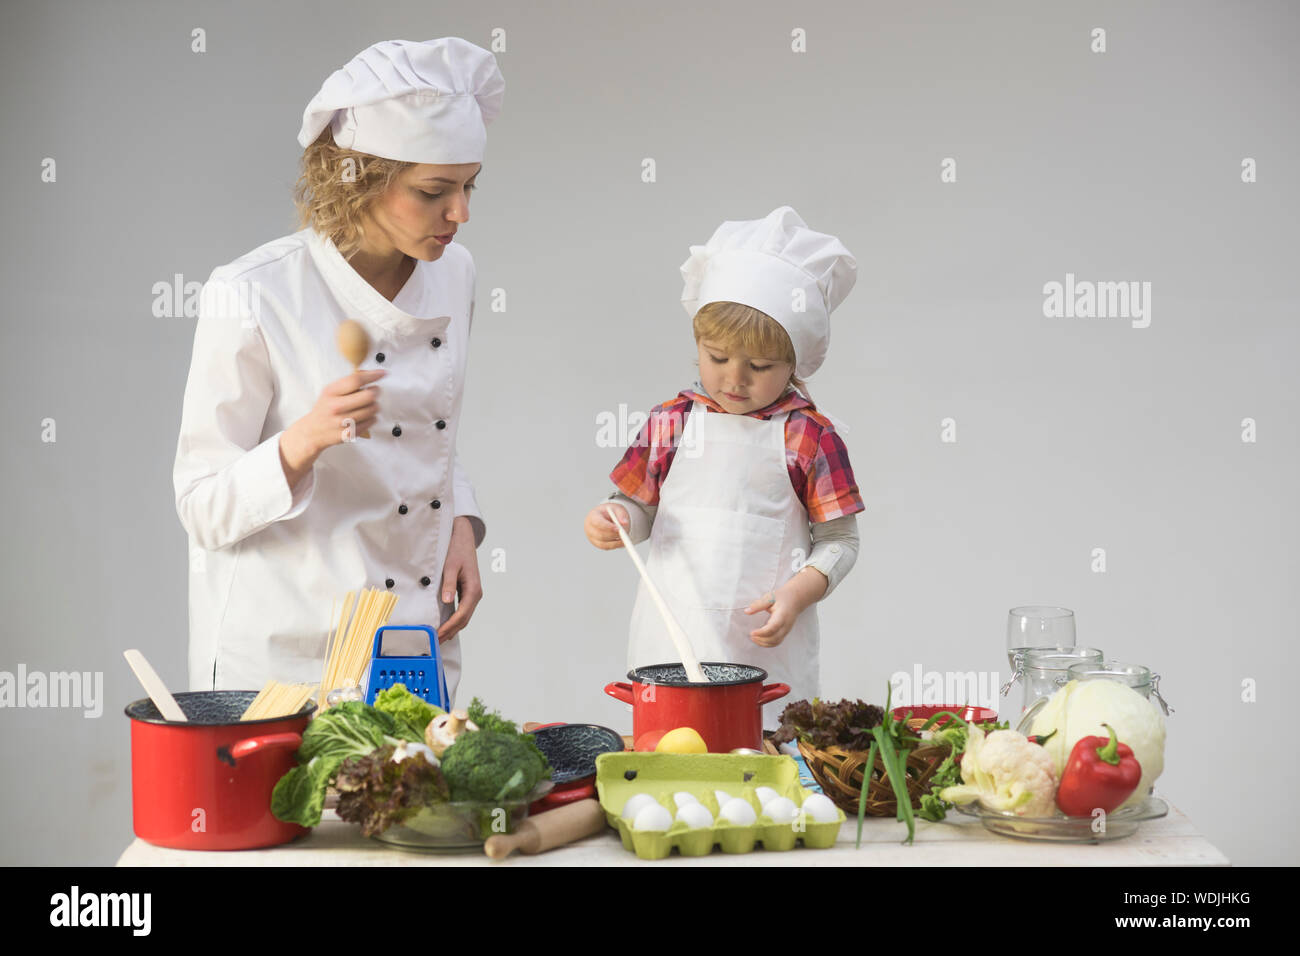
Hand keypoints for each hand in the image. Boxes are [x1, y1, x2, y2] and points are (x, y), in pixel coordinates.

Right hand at [291, 369, 387, 456]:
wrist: (313, 431)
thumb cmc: (324, 409)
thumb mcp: (330, 391)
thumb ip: (348, 382)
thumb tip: (369, 374)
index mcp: (331, 393)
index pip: (355, 380)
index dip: (372, 375)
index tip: (382, 373)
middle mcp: (336, 407)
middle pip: (368, 395)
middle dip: (376, 391)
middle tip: (375, 390)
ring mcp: (344, 421)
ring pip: (373, 409)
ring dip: (375, 404)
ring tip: (368, 404)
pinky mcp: (351, 433)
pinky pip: (372, 421)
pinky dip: (372, 416)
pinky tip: (365, 415)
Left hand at [436, 516, 482, 643]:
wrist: (463, 538)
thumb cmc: (457, 550)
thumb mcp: (451, 566)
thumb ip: (449, 584)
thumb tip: (446, 601)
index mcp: (473, 590)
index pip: (461, 615)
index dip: (449, 627)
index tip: (438, 635)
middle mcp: (475, 594)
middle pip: (463, 620)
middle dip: (450, 632)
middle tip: (435, 642)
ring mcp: (472, 594)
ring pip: (463, 617)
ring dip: (452, 628)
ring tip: (438, 637)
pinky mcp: (466, 592)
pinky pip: (461, 611)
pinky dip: (453, 620)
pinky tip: (444, 625)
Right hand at [585, 503, 629, 549]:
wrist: (606, 516)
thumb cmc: (611, 512)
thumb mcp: (617, 509)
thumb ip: (621, 515)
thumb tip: (625, 523)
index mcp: (593, 516)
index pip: (598, 522)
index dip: (608, 527)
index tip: (619, 529)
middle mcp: (589, 528)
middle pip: (600, 535)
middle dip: (613, 536)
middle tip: (624, 535)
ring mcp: (592, 537)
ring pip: (603, 544)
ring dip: (615, 543)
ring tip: (625, 539)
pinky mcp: (597, 544)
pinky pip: (606, 547)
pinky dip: (615, 546)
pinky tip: (622, 542)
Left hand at [743, 567, 828, 646]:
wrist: (796, 598)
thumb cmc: (782, 597)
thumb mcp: (770, 597)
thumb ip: (759, 604)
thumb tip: (747, 611)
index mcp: (782, 615)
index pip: (772, 628)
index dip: (762, 632)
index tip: (752, 632)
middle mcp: (786, 625)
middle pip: (774, 638)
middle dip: (761, 639)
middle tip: (751, 635)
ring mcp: (787, 630)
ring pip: (776, 642)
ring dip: (764, 643)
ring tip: (753, 638)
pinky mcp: (785, 632)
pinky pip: (777, 642)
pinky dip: (768, 643)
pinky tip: (760, 639)